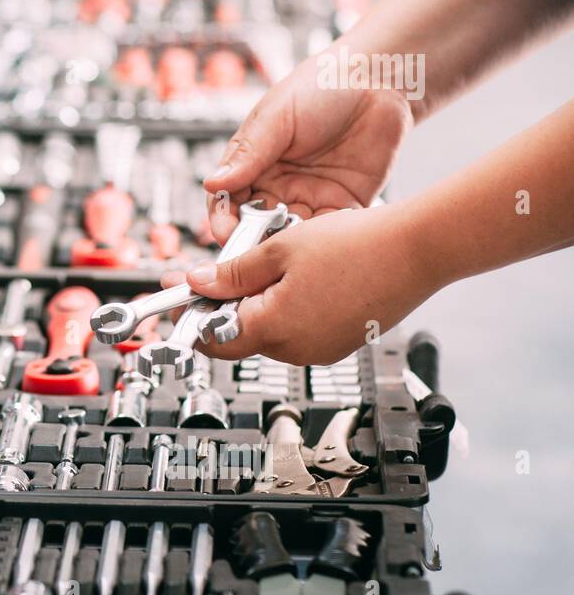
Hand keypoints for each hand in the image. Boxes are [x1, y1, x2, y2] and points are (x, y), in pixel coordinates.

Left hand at [161, 205, 440, 364]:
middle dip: (224, 306)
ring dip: (257, 304)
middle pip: (240, 335)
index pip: (214, 339)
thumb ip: (232, 273)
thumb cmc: (355, 245)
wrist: (416, 249)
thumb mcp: (278, 249)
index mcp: (274, 328)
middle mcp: (296, 349)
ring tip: (264, 267)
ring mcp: (321, 349)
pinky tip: (296, 278)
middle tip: (215, 273)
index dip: (192, 319)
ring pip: (270, 331)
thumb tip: (198, 284)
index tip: (178, 301)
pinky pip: (299, 329)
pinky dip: (286, 307)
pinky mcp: (340, 342)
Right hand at [202, 52, 413, 243]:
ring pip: (290, 234)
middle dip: (253, 241)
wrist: (378, 79)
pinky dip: (322, 242)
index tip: (224, 233)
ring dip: (287, 244)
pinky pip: (328, 232)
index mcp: (254, 163)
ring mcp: (310, 196)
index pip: (228, 201)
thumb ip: (248, 154)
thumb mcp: (276, 117)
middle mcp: (278, 184)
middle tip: (256, 252)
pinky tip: (320, 241)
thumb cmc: (321, 86)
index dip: (223, 220)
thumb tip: (212, 184)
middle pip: (255, 225)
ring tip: (290, 246)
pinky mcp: (343, 204)